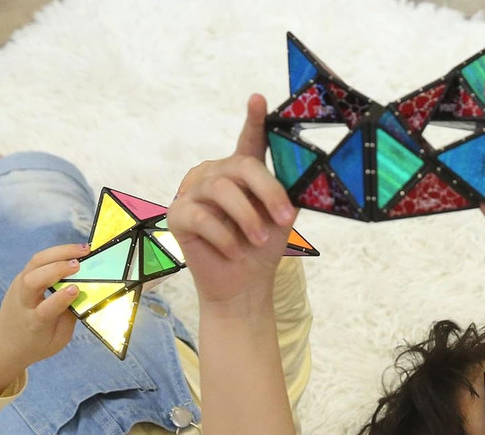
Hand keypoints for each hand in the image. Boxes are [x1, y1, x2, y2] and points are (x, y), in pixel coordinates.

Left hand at [0, 243, 85, 394]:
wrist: (7, 340)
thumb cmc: (38, 342)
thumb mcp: (58, 339)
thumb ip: (69, 318)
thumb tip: (83, 294)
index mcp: (34, 323)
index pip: (46, 308)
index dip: (60, 298)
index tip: (76, 289)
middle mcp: (23, 301)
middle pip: (34, 279)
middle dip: (56, 268)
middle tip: (80, 262)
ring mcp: (19, 285)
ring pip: (36, 263)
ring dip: (60, 253)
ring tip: (84, 249)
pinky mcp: (22, 276)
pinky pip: (39, 260)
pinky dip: (57, 253)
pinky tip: (74, 251)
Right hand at [168, 94, 295, 309]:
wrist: (244, 286)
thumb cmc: (261, 249)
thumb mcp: (280, 217)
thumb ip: (287, 189)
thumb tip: (307, 168)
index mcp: (240, 172)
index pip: (249, 142)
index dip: (254, 121)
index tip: (258, 100)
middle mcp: (215, 175)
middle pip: (240, 167)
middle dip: (267, 192)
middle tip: (284, 219)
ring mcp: (192, 192)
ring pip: (221, 190)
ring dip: (247, 218)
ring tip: (258, 240)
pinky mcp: (177, 215)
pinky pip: (202, 216)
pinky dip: (224, 237)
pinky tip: (234, 252)